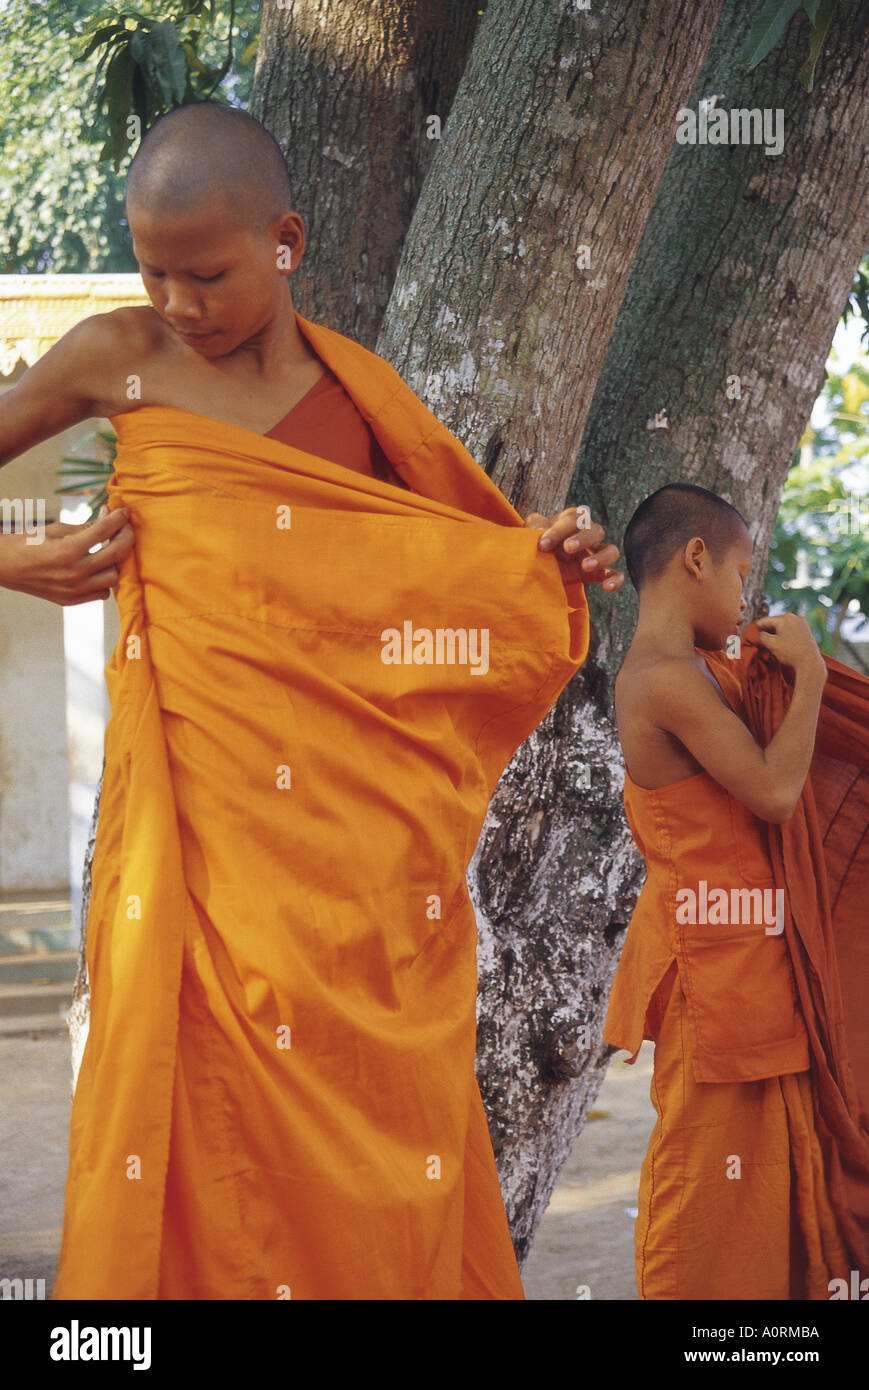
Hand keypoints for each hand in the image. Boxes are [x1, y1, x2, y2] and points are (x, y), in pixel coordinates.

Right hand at [0, 504, 134, 605]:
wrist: (5, 566)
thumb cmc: (28, 544)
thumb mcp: (56, 530)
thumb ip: (85, 526)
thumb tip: (108, 516)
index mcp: (68, 550)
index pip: (104, 530)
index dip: (118, 518)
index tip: (124, 512)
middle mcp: (74, 572)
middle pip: (117, 554)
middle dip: (126, 537)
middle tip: (125, 528)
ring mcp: (74, 590)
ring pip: (114, 576)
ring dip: (115, 562)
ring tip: (109, 550)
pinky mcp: (72, 600)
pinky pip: (102, 592)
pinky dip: (104, 580)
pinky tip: (97, 569)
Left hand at [525, 505, 623, 592]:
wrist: (538, 565)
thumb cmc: (537, 543)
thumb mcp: (531, 532)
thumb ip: (533, 525)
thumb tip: (538, 529)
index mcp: (572, 520)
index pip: (572, 520)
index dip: (558, 531)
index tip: (542, 544)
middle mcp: (587, 534)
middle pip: (596, 530)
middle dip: (582, 539)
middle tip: (567, 548)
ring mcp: (595, 553)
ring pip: (611, 551)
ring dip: (600, 558)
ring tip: (585, 566)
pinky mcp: (598, 572)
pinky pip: (614, 574)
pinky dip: (615, 579)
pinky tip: (607, 587)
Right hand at [755, 613, 825, 681]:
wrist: (809, 662)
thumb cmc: (790, 653)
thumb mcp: (771, 644)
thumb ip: (762, 636)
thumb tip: (761, 633)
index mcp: (785, 618)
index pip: (766, 620)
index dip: (757, 627)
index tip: (751, 631)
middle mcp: (795, 617)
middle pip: (775, 623)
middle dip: (768, 630)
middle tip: (760, 638)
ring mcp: (802, 623)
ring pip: (784, 627)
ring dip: (776, 633)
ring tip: (770, 643)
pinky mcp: (806, 630)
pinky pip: (791, 630)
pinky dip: (785, 635)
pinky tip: (781, 643)